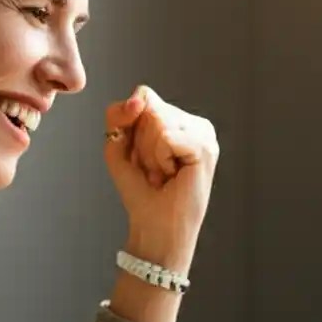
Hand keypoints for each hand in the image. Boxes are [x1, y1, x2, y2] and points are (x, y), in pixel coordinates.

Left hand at [104, 85, 219, 272]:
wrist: (155, 226)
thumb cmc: (141, 191)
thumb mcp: (116, 145)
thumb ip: (118, 114)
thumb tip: (138, 99)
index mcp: (177, 118)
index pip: (144, 96)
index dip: (132, 127)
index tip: (143, 157)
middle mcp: (194, 122)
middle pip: (149, 107)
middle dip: (140, 143)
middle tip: (154, 169)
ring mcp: (203, 132)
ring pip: (157, 120)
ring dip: (150, 154)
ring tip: (162, 173)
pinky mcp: (204, 146)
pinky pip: (166, 137)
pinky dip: (160, 160)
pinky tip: (172, 175)